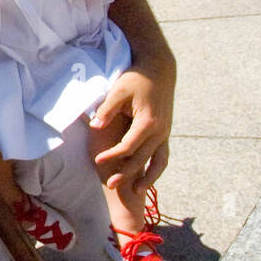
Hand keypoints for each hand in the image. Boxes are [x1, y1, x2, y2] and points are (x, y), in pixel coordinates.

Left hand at [91, 63, 172, 196]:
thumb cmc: (136, 79)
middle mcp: (160, 131)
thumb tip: (95, 126)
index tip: (98, 160)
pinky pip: (163, 155)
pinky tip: (148, 176)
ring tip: (136, 190)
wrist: (159, 70)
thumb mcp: (119, 91)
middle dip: (126, 173)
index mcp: (147, 122)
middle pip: (142, 158)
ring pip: (159, 162)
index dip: (112, 155)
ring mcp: (165, 133)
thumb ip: (107, 110)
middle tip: (110, 185)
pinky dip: (157, 168)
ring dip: (148, 177)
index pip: (128, 146)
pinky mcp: (166, 132)